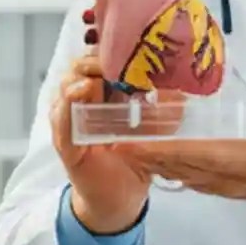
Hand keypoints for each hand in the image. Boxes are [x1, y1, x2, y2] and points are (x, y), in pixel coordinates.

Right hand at [51, 54, 152, 233]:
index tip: (125, 43)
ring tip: (95, 75)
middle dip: (92, 60)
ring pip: (65, 90)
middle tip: (111, 59)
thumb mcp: (153, 131)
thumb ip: (162, 111)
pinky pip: (61, 123)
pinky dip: (68, 106)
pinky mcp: (67, 147)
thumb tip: (184, 89)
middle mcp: (81, 105)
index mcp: (102, 96)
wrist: (122, 201)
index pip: (96, 62)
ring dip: (79, 78)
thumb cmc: (135, 161)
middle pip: (77, 70)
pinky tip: (82, 92)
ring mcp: (70, 125)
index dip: (106, 49)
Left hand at [120, 104, 245, 244]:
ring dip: (150, 161)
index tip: (144, 142)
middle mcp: (231, 177)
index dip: (173, 150)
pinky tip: (143, 152)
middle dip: (149, 155)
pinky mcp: (214, 185)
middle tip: (115, 139)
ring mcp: (220, 184)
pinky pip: (183, 175)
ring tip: (119, 144)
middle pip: (183, 166)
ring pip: (179, 172)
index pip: (207, 156)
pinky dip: (162, 165)